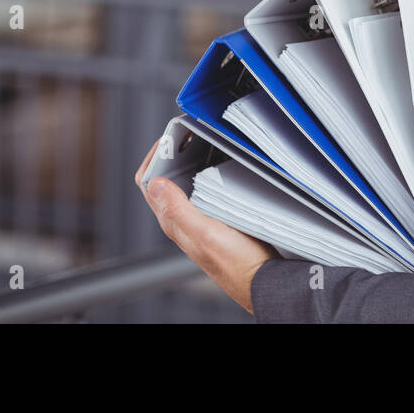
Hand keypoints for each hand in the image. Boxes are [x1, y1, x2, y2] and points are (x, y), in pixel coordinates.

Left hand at [135, 138, 279, 314]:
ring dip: (192, 160)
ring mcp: (202, 217)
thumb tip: (155, 182)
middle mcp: (185, 218)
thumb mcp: (205, 233)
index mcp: (174, 221)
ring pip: (187, 181)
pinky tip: (224, 163)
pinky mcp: (220, 217)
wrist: (265, 281)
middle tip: (191, 132)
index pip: (149, 182)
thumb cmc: (237, 264)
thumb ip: (178, 210)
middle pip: (167, 178)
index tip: (171, 137)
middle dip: (174, 152)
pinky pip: (207, 188)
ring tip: (205, 141)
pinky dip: (211, 171)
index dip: (155, 156)